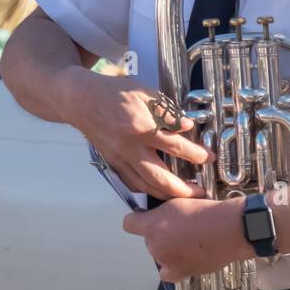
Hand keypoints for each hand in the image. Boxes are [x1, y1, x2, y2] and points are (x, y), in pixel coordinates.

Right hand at [64, 68, 213, 200]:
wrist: (81, 100)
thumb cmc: (114, 92)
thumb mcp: (145, 93)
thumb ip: (167, 112)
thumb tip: (188, 127)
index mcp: (140, 127)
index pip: (173, 146)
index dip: (195, 154)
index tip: (208, 158)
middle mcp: (129, 147)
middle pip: (159, 177)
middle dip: (182, 190)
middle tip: (200, 193)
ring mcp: (119, 158)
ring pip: (145, 186)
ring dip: (167, 195)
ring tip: (185, 197)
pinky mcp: (113, 163)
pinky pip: (132, 183)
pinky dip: (147, 191)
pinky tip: (160, 191)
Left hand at [123, 195, 248, 280]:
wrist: (230, 229)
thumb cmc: (208, 212)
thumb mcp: (180, 200)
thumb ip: (163, 210)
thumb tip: (157, 214)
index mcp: (152, 224)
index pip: (129, 223)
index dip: (137, 219)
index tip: (146, 218)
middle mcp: (154, 244)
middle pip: (148, 239)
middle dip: (159, 234)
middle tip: (179, 228)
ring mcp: (166, 261)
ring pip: (159, 253)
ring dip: (168, 249)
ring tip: (189, 241)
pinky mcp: (179, 272)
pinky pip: (167, 273)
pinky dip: (173, 267)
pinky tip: (184, 258)